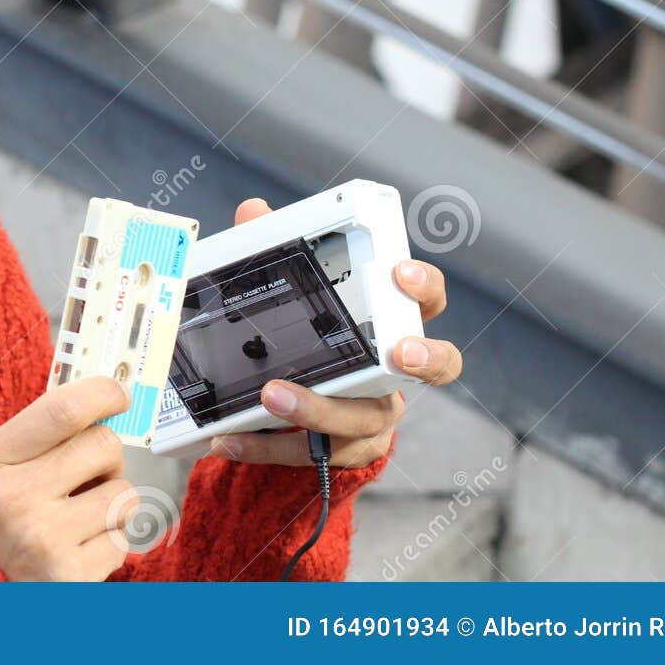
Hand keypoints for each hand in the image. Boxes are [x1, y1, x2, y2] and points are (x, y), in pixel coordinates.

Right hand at [0, 376, 139, 579]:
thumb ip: (32, 437)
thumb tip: (96, 406)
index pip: (61, 411)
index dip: (102, 393)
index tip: (119, 395)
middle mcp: (14, 499)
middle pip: (103, 445)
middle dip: (107, 457)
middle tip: (90, 473)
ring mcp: (44, 540)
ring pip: (122, 494)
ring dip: (110, 504)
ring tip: (80, 517)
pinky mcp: (69, 577)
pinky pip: (121, 543)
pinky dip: (107, 545)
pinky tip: (77, 550)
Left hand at [205, 197, 462, 468]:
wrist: (296, 416)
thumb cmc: (309, 341)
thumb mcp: (290, 296)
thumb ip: (273, 251)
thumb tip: (253, 211)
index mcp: (388, 324)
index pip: (425, 301)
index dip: (424, 287)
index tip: (401, 275)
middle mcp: (394, 374)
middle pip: (436, 366)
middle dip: (424, 357)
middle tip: (397, 353)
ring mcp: (375, 417)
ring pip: (363, 419)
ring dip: (317, 407)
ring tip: (270, 394)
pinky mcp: (344, 453)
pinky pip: (311, 453)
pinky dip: (266, 446)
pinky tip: (228, 438)